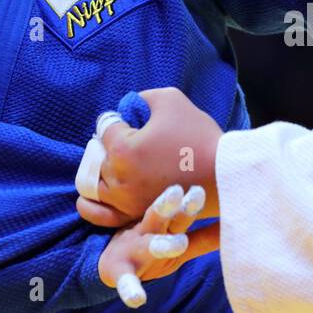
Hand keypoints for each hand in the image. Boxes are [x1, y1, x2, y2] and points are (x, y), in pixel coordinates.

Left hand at [76, 87, 223, 228]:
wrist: (224, 175)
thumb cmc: (199, 136)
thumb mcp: (171, 99)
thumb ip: (142, 97)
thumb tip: (129, 106)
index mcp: (122, 148)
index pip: (105, 126)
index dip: (120, 119)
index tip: (136, 121)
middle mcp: (118, 177)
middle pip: (97, 156)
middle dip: (110, 146)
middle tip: (132, 142)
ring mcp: (124, 200)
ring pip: (95, 183)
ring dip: (102, 171)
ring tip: (118, 165)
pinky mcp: (134, 216)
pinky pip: (101, 215)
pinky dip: (91, 206)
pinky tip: (87, 199)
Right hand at [97, 183, 220, 307]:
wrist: (108, 264)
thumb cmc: (150, 246)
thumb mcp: (176, 238)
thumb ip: (205, 237)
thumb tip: (238, 226)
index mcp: (165, 224)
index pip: (179, 210)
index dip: (190, 202)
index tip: (200, 190)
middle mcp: (149, 232)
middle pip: (160, 217)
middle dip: (170, 206)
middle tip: (179, 193)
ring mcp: (134, 252)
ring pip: (149, 245)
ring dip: (162, 244)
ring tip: (179, 244)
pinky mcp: (120, 273)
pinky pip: (125, 283)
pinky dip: (130, 291)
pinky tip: (138, 300)